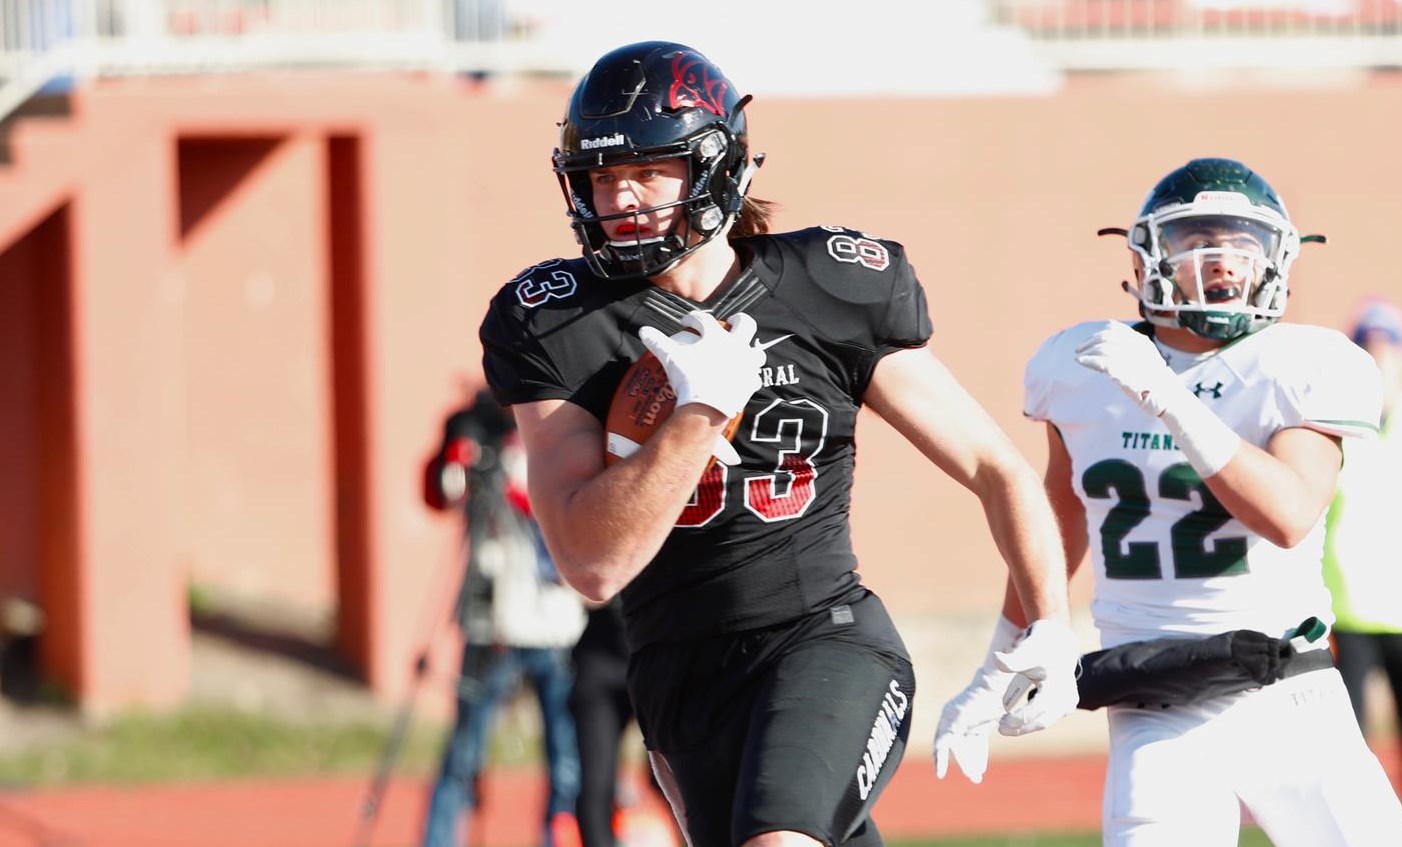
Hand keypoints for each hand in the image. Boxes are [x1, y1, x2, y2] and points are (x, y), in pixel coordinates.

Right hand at [639, 311, 765, 418]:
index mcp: (716, 336)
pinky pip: (754, 378)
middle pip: (745, 323)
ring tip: (742, 353)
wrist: (707, 407)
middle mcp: (736, 345)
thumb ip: (657, 342)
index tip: (686, 321)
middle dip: (738, 321)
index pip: (704, 319)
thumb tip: (643, 330)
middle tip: (731, 323)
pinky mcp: (750, 382)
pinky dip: (749, 378)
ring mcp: (746, 364)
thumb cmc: (689, 379)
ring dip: (751, 351)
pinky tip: (742, 379)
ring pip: (757, 351)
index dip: (693, 318)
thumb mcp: (670, 358)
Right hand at [933, 617, 1019, 782]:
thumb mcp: (987, 684)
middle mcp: (955, 717)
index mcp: (955, 712)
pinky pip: (973, 743)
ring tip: (977, 777)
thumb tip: (991, 668)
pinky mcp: (975, 724)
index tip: (941, 773)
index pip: (943, 738)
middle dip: (961, 762)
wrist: (999, 675)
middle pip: (954, 745)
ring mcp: (964, 721)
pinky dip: (976, 755)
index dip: (941, 756)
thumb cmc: (993, 680)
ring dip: (969, 761)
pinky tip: (981, 768)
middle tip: (973, 777)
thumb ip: (984, 685)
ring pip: (963, 746)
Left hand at [994, 618, 1080, 736]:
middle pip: (1043, 720)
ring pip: (1045, 721)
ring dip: (1025, 727)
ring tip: (1004, 726)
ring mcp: (1069, 703)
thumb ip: (1013, 660)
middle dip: (1021, 727)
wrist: (1058, 646)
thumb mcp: (1027, 652)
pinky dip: (1032, 721)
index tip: (1001, 722)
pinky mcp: (1066, 707)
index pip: (1040, 707)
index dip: (1020, 718)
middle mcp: (1067, 695)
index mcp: (1058, 682)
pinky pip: (1048, 718)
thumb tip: (996, 658)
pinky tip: (1016, 721)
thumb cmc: (1039, 649)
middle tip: (1000, 728)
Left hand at [1074, 321, 1179, 416]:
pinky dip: (1089, 361)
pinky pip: (1103, 363)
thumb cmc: (1156, 381)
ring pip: (1102, 349)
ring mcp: (1132, 359)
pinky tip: (1081, 362)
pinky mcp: (1126, 373)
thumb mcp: (1145, 358)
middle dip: (1089, 342)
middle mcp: (1137, 347)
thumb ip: (1131, 349)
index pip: (1115, 329)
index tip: (1090, 340)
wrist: (1170, 398)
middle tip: (1079, 349)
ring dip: (1087, 352)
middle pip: (1106, 337)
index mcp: (1141, 341)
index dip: (1099, 333)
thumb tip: (1109, 345)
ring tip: (1079, 357)